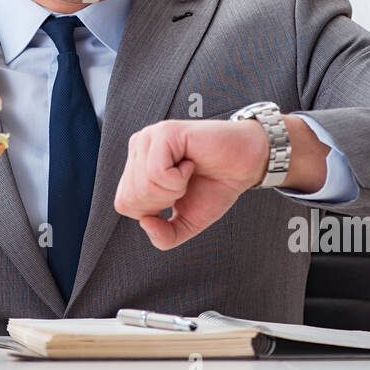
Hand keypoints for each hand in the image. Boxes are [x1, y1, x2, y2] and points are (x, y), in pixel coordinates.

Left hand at [113, 116, 328, 249]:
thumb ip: (163, 236)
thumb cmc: (215, 186)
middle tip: (185, 183)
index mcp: (137, 165)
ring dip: (174, 190)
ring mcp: (150, 137)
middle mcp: (138, 147)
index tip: (177, 195)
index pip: (124, 204)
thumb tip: (145, 224)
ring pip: (143, 186)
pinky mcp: (165, 132)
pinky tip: (190, 164)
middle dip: (164, 202)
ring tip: (188, 172)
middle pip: (131, 197)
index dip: (153, 211)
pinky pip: (157, 173)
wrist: (245, 164)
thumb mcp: (186, 223)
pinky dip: (179, 179)